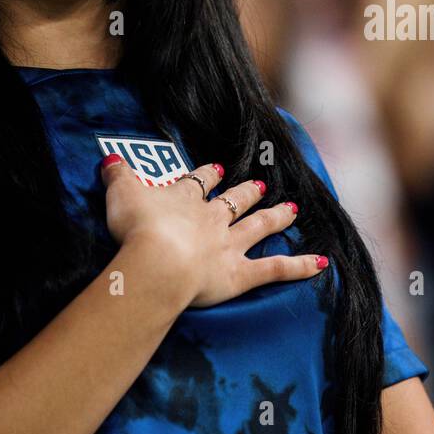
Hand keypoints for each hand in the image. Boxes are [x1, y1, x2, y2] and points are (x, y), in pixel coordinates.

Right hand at [99, 156, 327, 309]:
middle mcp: (213, 218)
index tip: (218, 168)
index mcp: (186, 199)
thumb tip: (110, 159)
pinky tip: (323, 264)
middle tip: (262, 185)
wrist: (158, 260)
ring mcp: (230, 245)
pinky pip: (276, 269)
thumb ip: (117, 176)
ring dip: (276, 218)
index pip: (200, 182)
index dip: (209, 175)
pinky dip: (300, 267)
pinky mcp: (241, 274)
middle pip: (235, 201)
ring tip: (291, 210)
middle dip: (249, 192)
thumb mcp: (119, 194)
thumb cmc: (137, 228)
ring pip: (259, 227)